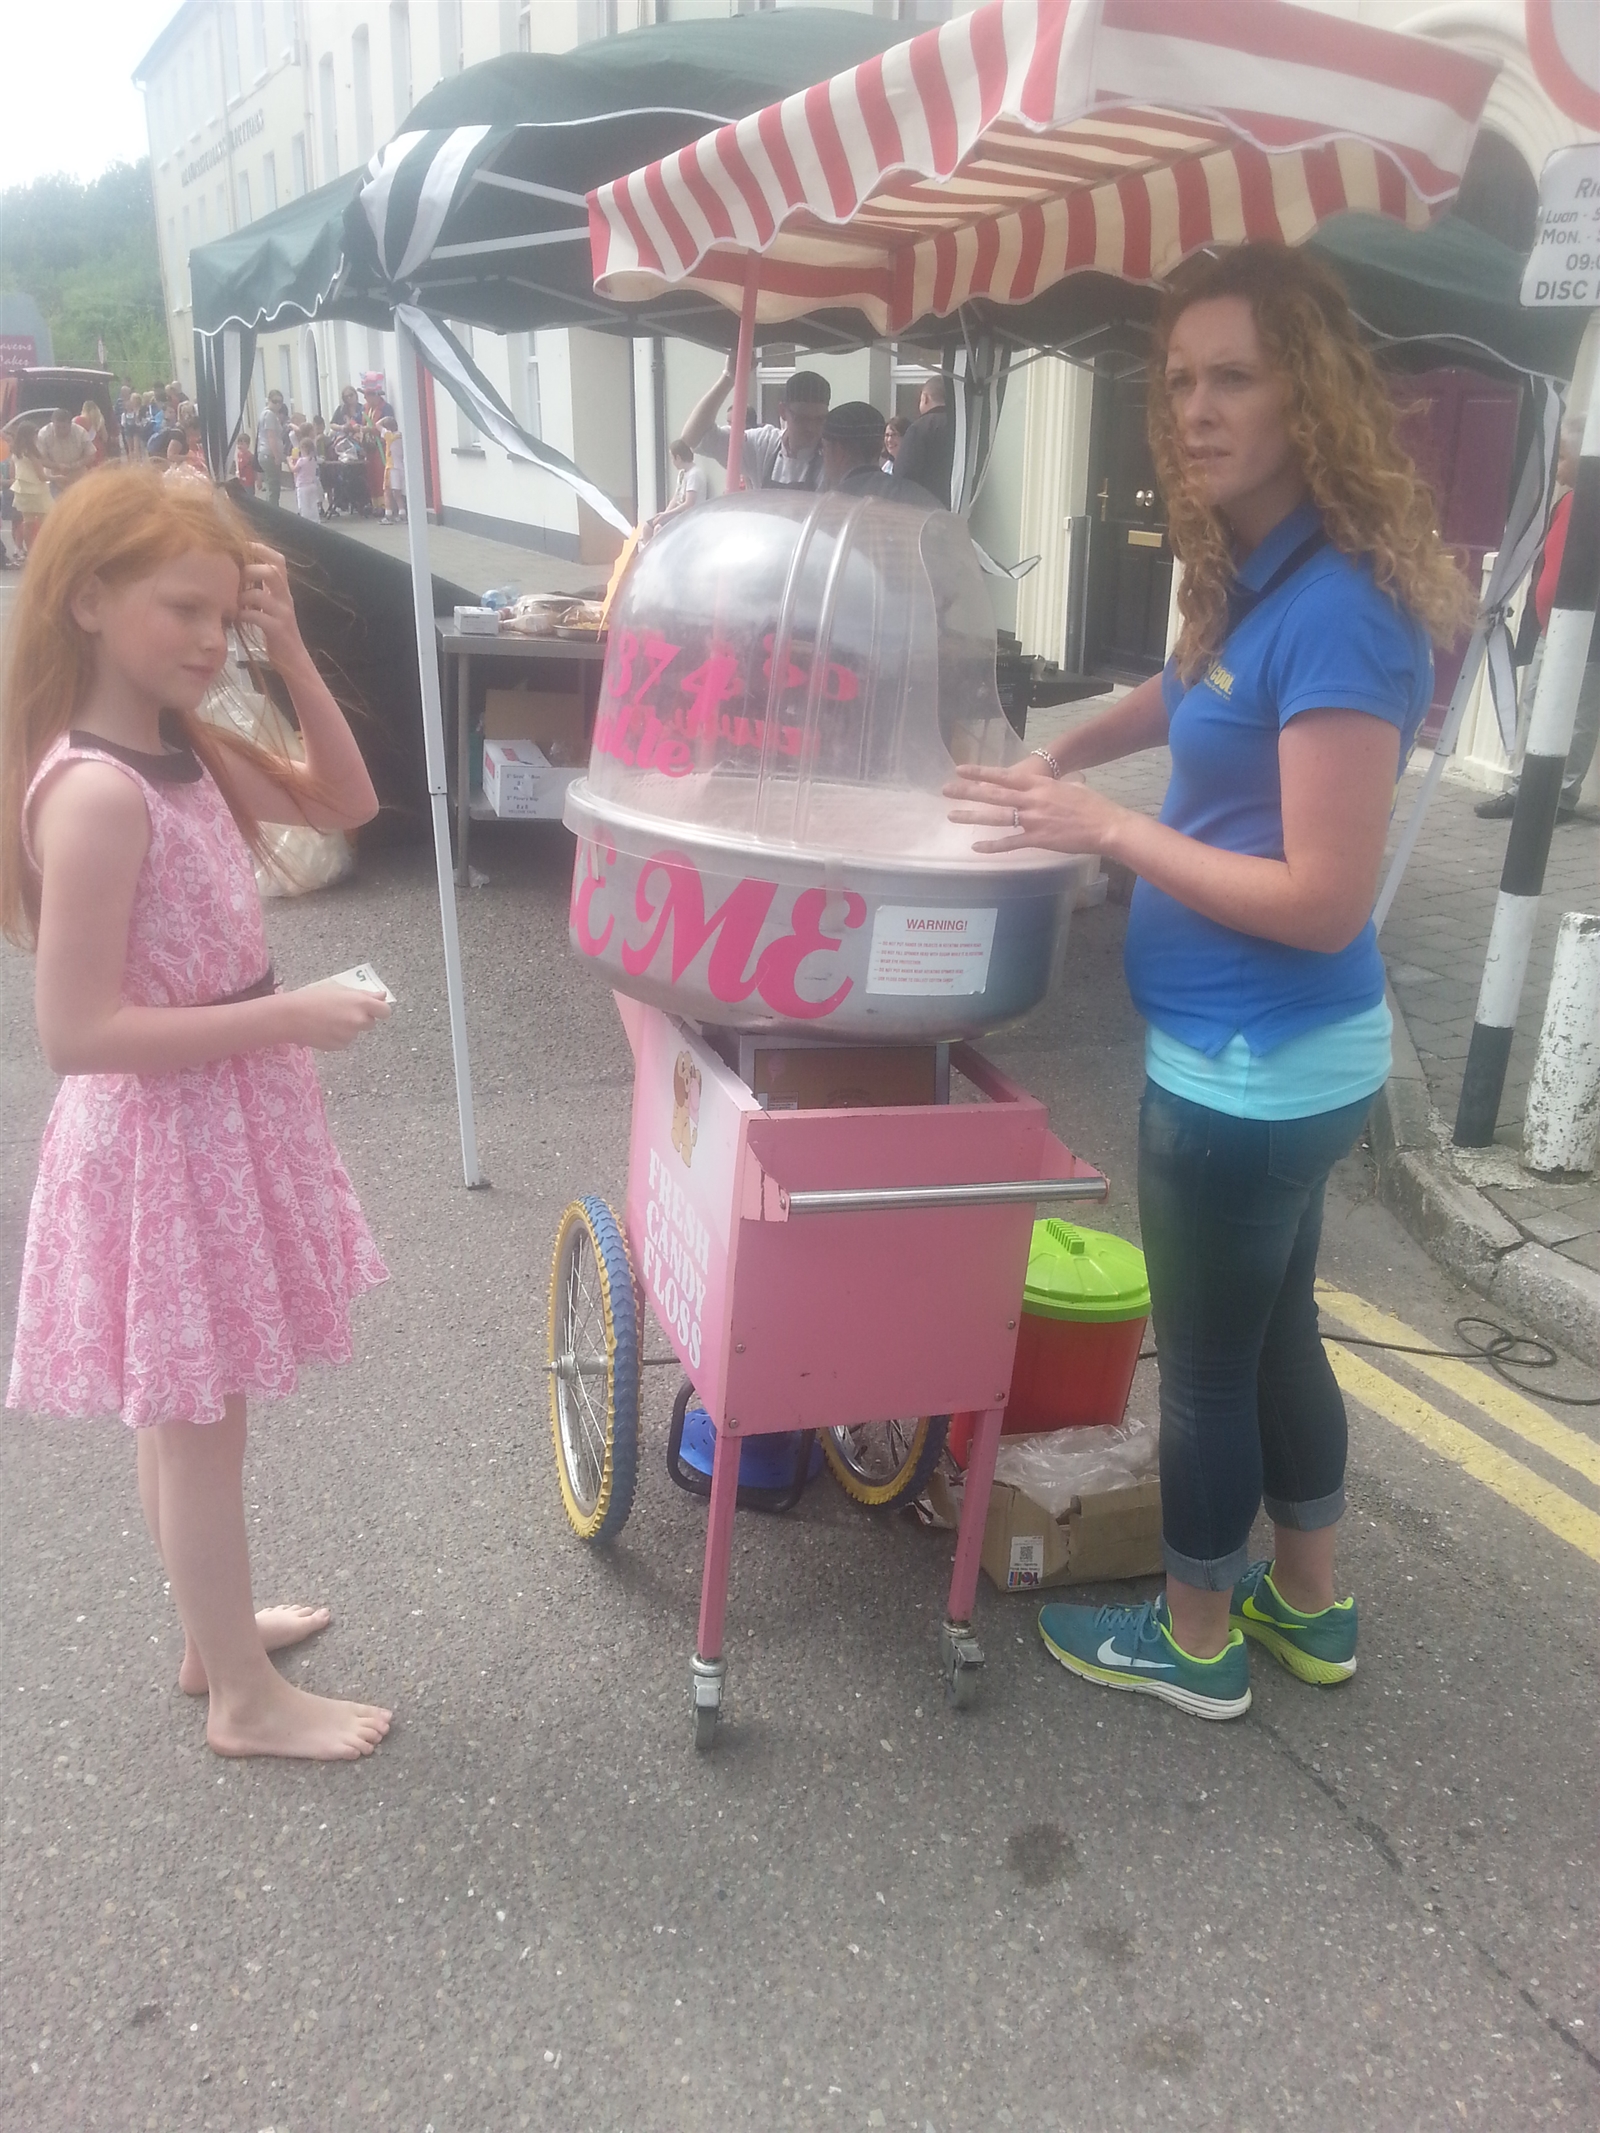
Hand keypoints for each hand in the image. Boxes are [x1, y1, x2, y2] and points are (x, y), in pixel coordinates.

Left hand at [238, 543, 305, 669]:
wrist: (293, 659)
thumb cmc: (277, 632)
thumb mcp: (272, 606)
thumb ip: (261, 590)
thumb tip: (238, 573)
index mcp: (283, 590)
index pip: (278, 560)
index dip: (261, 549)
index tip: (242, 545)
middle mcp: (286, 598)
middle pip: (272, 571)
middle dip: (249, 570)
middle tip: (235, 579)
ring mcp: (283, 614)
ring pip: (261, 594)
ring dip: (242, 596)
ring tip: (233, 603)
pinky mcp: (278, 630)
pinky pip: (257, 617)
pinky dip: (243, 615)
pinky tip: (237, 619)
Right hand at [283, 981, 390, 1051]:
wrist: (291, 1016)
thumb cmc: (313, 997)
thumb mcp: (339, 988)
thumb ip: (363, 994)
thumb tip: (382, 996)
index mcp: (361, 1003)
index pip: (385, 1011)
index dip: (379, 1010)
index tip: (373, 1009)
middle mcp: (358, 1020)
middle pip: (371, 1023)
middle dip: (362, 1019)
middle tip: (344, 1012)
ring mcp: (349, 1035)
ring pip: (355, 1033)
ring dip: (348, 1028)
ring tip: (329, 1020)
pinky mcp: (339, 1046)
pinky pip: (344, 1041)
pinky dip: (338, 1036)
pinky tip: (324, 1029)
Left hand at [944, 758, 1125, 856]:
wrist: (1105, 824)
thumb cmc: (1092, 805)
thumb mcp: (1071, 788)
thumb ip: (1059, 787)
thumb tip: (1062, 785)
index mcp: (1039, 785)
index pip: (1003, 777)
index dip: (980, 773)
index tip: (960, 769)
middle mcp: (1032, 800)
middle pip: (993, 795)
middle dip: (967, 793)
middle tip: (946, 790)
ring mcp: (1033, 820)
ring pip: (996, 818)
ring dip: (973, 817)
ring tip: (952, 816)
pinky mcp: (1038, 839)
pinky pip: (1010, 843)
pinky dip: (993, 846)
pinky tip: (976, 847)